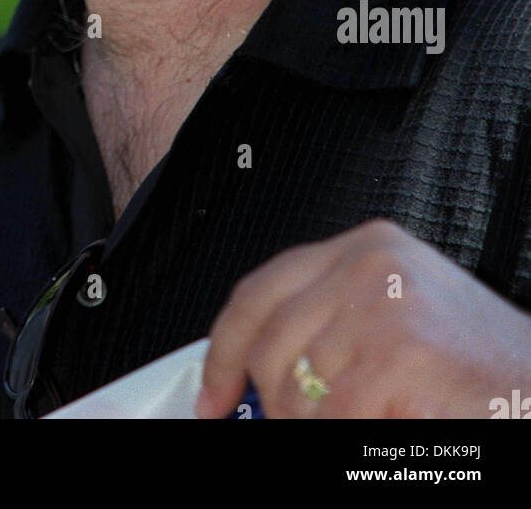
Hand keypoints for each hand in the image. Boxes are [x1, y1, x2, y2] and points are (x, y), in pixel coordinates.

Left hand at [195, 219, 530, 417]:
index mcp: (366, 246)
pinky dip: (351, 446)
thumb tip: (256, 375)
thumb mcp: (396, 318)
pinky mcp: (399, 357)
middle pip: (270, 347)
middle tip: (296, 430)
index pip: (259, 291)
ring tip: (367, 428)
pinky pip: (332, 424)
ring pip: (296, 395)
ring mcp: (384, 305)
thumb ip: (331, 327)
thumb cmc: (479, 368)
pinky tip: (387, 436)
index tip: (212, 397)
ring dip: (318, 429)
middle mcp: (369, 263)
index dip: (225, 351)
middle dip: (276, 408)